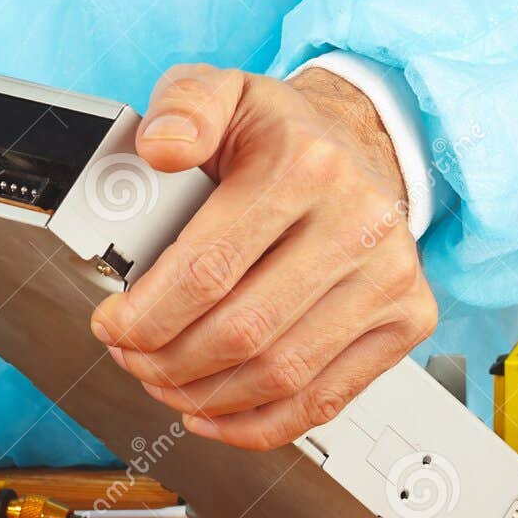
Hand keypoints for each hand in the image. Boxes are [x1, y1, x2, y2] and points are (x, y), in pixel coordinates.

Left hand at [90, 65, 437, 449]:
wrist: (361, 146)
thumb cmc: (281, 136)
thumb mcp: (222, 92)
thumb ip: (182, 106)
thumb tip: (161, 147)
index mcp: (306, 165)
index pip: (208, 269)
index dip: (146, 315)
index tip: (111, 324)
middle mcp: (359, 222)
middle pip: (242, 331)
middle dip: (165, 359)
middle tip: (130, 356)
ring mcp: (388, 277)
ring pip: (280, 374)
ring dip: (203, 395)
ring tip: (161, 381)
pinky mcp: (406, 320)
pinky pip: (324, 400)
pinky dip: (258, 424)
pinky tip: (211, 414)